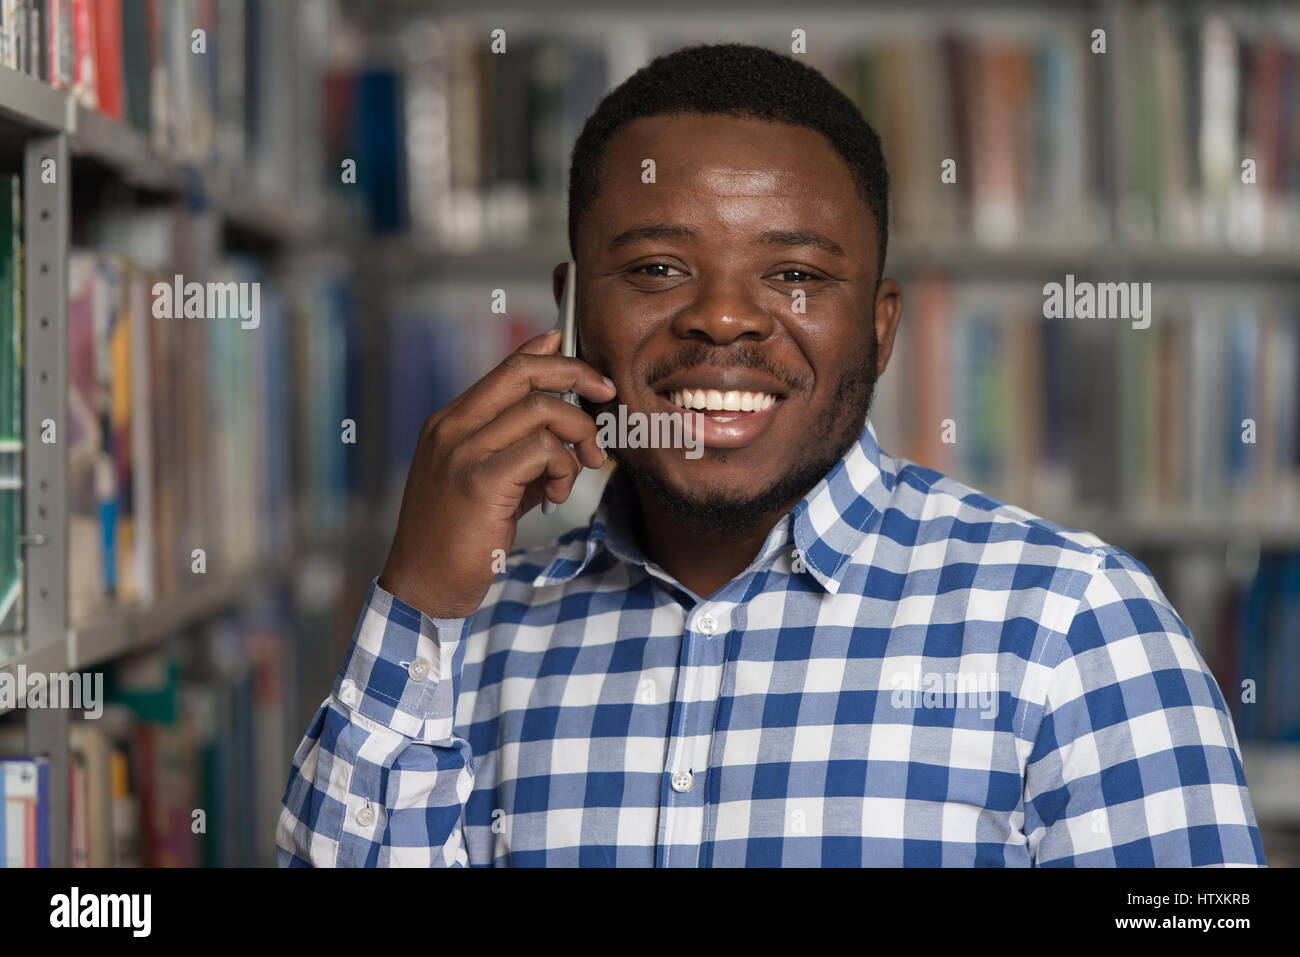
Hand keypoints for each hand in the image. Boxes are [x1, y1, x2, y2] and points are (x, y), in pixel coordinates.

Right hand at [378, 330, 615, 618]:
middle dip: (577, 375)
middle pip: (524, 374)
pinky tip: (558, 492)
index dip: (552, 357)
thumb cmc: (458, 539)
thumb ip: (521, 449)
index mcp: (450, 422)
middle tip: (608, 396)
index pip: (506, 368)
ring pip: (541, 410)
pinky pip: (542, 450)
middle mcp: (451, 428)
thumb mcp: (489, 481)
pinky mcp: (480, 480)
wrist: (424, 586)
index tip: (587, 370)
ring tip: (577, 470)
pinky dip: (564, 467)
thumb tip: (569, 427)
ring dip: (577, 435)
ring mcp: (462, 452)